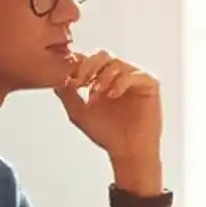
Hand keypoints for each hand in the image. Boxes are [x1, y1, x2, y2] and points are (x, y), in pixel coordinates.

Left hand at [55, 50, 162, 167]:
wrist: (127, 151)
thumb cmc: (107, 134)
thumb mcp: (78, 112)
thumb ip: (66, 93)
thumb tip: (55, 76)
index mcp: (102, 79)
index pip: (88, 60)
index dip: (77, 65)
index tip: (70, 81)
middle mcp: (118, 76)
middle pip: (102, 55)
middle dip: (88, 67)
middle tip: (80, 83)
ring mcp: (134, 79)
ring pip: (116, 63)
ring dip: (103, 77)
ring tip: (97, 94)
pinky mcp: (149, 85)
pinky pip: (135, 74)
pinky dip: (121, 82)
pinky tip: (112, 95)